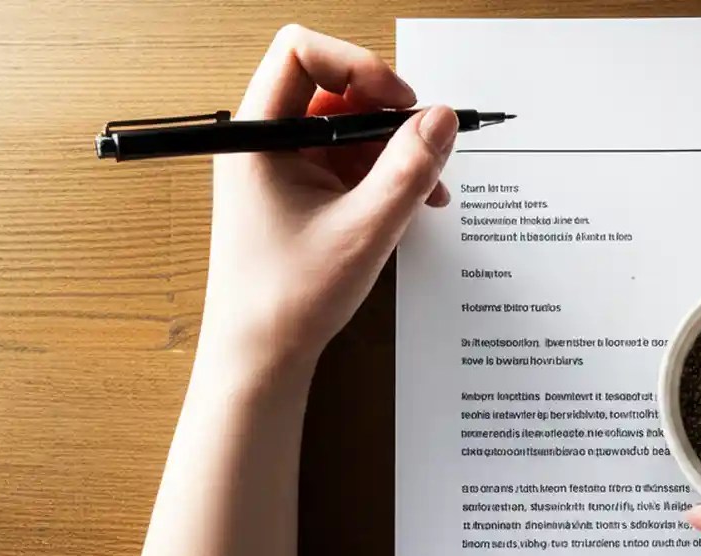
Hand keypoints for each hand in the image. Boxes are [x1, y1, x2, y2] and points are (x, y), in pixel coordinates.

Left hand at [200, 25, 455, 379]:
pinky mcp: (299, 193)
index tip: (399, 102)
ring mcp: (281, 168)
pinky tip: (411, 203)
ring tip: (427, 188)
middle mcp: (264, 143)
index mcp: (258, 137)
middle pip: (332, 88)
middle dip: (386, 113)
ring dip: (392, 149)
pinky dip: (382, 175)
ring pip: (346, 127)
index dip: (357, 65)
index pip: (301, 53)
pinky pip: (347, 162)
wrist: (259, 357)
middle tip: (425, 146)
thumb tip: (442, 120)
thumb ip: (410, 170)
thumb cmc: (287, 299)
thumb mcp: (365, 230)